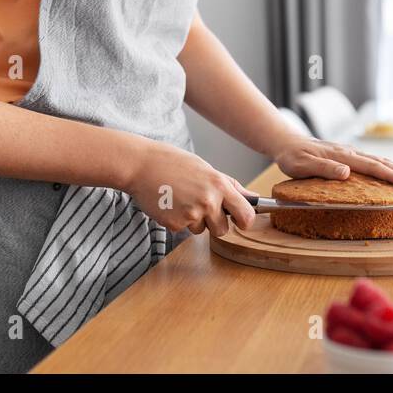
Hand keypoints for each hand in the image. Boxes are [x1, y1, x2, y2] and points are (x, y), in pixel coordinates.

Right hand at [124, 140, 258, 236]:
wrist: (141, 165)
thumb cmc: (173, 163)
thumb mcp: (206, 169)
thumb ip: (229, 186)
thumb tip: (252, 198)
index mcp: (220, 185)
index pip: (246, 214)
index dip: (245, 220)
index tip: (241, 221)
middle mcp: (209, 201)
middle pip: (223, 230)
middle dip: (215, 224)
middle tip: (201, 207)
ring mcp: (192, 214)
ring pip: (201, 230)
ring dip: (194, 221)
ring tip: (181, 199)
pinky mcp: (175, 224)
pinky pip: (183, 229)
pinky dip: (177, 220)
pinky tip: (169, 203)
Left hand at [270, 134, 392, 186]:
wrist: (287, 143)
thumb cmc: (293, 158)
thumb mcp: (302, 166)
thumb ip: (323, 169)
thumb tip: (346, 172)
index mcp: (343, 156)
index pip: (372, 167)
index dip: (391, 175)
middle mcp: (351, 153)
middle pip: (384, 162)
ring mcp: (352, 153)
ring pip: (382, 161)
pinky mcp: (351, 156)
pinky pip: (375, 162)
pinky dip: (391, 167)